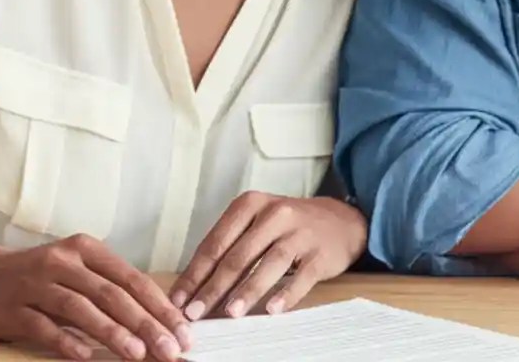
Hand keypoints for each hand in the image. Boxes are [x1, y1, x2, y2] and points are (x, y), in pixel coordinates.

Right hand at [0, 234, 191, 360]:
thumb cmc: (40, 277)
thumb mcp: (77, 272)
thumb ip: (112, 291)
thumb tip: (159, 323)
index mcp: (86, 250)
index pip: (132, 279)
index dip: (160, 307)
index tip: (183, 333)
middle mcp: (63, 262)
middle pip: (113, 294)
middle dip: (146, 324)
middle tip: (170, 350)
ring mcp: (36, 283)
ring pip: (82, 309)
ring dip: (113, 333)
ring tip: (138, 354)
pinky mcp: (13, 307)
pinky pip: (44, 326)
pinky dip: (66, 342)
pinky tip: (85, 357)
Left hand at [169, 192, 367, 319]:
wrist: (339, 222)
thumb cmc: (288, 227)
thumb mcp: (256, 224)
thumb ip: (229, 249)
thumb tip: (194, 289)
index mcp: (250, 205)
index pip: (215, 243)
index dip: (195, 273)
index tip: (179, 300)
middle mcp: (275, 213)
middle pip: (238, 255)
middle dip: (213, 287)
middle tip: (195, 313)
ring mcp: (300, 232)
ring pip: (269, 263)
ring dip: (248, 291)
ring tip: (231, 313)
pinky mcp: (320, 252)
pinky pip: (302, 276)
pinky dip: (287, 294)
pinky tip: (273, 309)